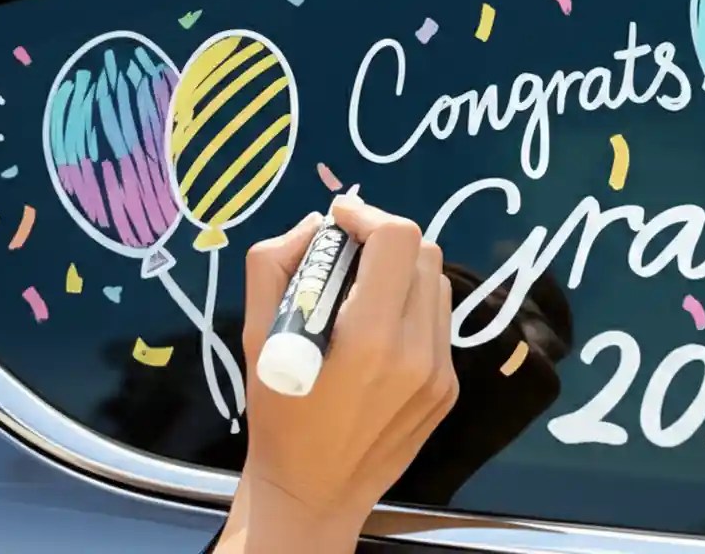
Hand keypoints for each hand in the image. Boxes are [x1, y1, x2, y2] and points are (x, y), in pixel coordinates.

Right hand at [217, 195, 457, 552]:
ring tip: (363, 296)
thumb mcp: (255, 334)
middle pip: (424, 253)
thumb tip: (317, 225)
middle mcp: (417, 351)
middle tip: (348, 256)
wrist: (313, 489)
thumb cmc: (277, 411)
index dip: (367, 216)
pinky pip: (438, 323)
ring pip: (436, 285)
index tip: (339, 221)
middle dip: (384, 241)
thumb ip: (276, 264)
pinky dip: (410, 310)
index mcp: (368, 336)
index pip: (398, 238)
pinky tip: (379, 334)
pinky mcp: (449, 388)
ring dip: (401, 274)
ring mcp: (440, 372)